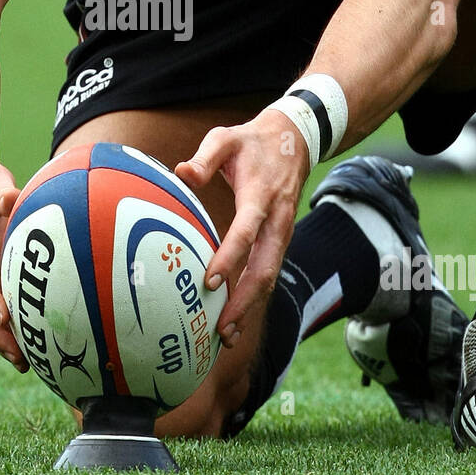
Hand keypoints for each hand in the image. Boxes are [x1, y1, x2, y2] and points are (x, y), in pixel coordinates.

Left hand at [175, 109, 310, 347]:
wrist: (293, 140)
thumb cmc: (251, 141)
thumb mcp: (226, 138)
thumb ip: (205, 157)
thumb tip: (182, 172)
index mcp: (261, 196)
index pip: (246, 232)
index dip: (229, 258)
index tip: (208, 282)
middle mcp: (277, 221)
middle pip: (264, 268)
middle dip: (244, 301)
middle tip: (221, 329)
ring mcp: (282, 234)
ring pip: (269, 276)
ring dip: (250, 307)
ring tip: (227, 336)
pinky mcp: (279, 241)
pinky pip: (268, 272)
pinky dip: (254, 298)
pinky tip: (236, 318)